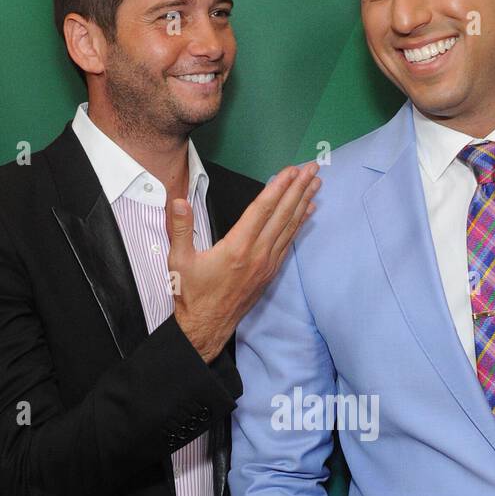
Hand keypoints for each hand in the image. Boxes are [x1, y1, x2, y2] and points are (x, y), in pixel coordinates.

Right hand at [168, 162, 319, 360]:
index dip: (277, 188)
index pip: (262, 210)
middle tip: (312, 168)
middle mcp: (257, 254)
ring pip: (289, 228)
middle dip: (298, 189)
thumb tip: (179, 201)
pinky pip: (289, 243)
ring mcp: (266, 264)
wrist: (206, 327)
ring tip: (316, 184)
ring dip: (303, 203)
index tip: (290, 171)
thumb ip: (179, 228)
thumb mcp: (178, 260)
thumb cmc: (191, 294)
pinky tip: (308, 213)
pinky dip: (299, 225)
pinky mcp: (270, 273)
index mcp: (236, 248)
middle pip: (282, 215)